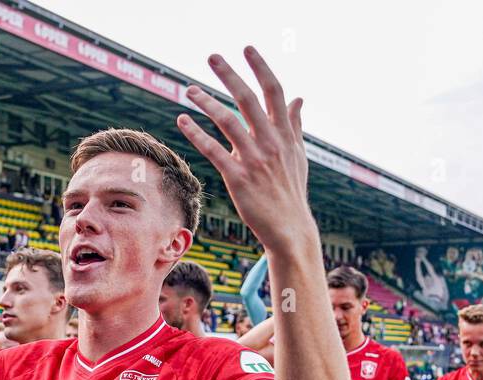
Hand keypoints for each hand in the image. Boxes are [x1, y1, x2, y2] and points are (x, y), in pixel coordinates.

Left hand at [176, 48, 311, 251]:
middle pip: (248, 99)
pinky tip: (182, 120)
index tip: (246, 48)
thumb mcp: (298, 155)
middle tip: (212, 57)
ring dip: (206, 102)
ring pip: (228, 122)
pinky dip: (196, 133)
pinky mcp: (238, 179)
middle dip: (229, 75)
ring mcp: (255, 160)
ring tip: (189, 89)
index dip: (260, 67)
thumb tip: (300, 98)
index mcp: (285, 134)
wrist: (289, 228)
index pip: (273, 92)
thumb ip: (295, 124)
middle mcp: (271, 143)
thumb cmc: (291, 191)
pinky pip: (214, 151)